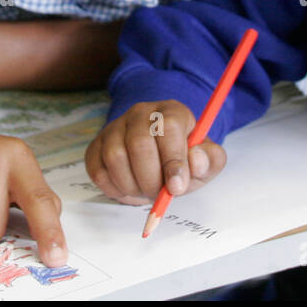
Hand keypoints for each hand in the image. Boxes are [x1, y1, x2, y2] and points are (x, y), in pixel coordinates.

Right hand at [85, 100, 226, 205]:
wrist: (158, 159)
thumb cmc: (184, 159)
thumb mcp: (206, 161)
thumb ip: (210, 160)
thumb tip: (196, 160)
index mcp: (171, 112)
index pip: (168, 128)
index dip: (172, 160)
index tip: (177, 187)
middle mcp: (140, 113)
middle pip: (139, 143)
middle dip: (150, 179)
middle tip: (159, 194)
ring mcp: (115, 127)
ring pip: (115, 157)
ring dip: (132, 185)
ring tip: (145, 191)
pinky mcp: (96, 146)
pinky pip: (98, 170)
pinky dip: (114, 188)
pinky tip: (129, 188)